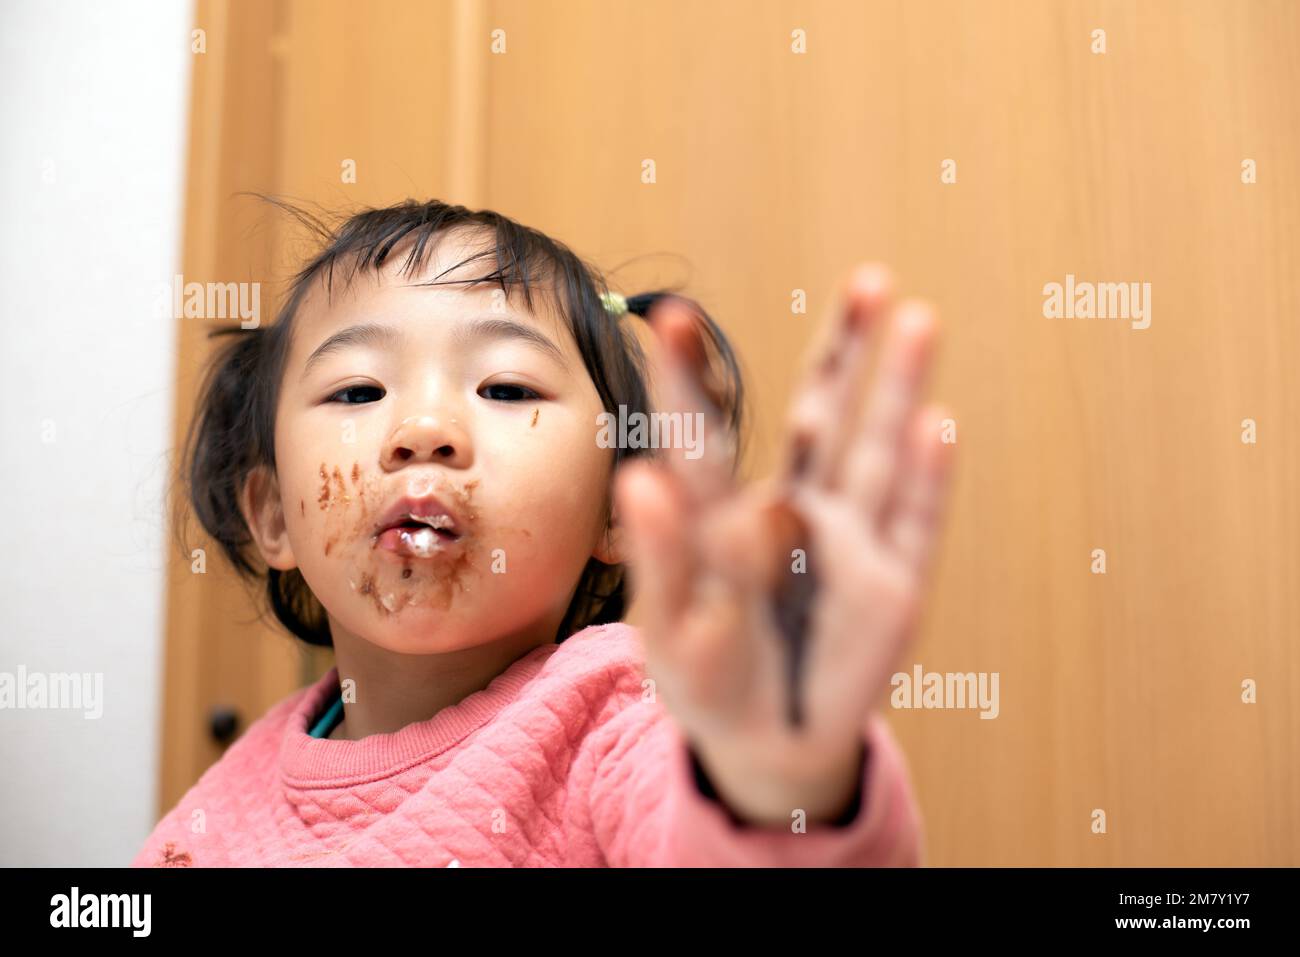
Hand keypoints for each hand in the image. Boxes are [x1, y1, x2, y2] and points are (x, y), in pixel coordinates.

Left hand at [613, 264, 954, 824]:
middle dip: (844, 352)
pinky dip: (927, 481)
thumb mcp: (670, 628)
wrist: (764, 744)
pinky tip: (938, 423)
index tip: (674, 315)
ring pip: (875, 453)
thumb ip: (663, 557)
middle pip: (821, 419)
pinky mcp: (890, 590)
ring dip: (897, 390)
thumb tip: (643, 478)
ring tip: (918, 318)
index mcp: (722, 517)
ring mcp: (847, 545)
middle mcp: (793, 511)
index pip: (709, 435)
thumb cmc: (706, 680)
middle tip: (869, 279)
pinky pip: (912, 529)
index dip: (695, 378)